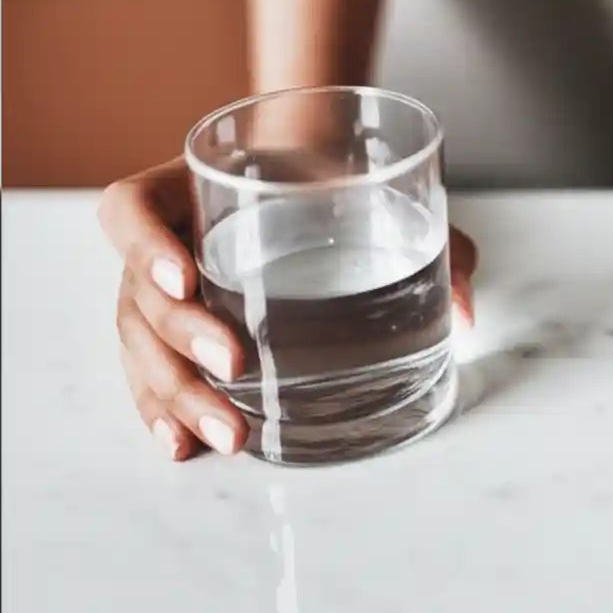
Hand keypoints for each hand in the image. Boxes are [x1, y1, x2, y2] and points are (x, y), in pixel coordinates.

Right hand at [99, 157, 477, 459]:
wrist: (319, 180)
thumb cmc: (341, 185)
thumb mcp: (389, 200)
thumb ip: (435, 245)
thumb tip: (465, 312)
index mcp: (190, 188)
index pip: (132, 210)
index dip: (145, 245)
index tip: (185, 278)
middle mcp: (165, 240)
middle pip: (138, 294)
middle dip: (180, 341)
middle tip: (234, 368)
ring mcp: (161, 290)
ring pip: (139, 345)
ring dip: (174, 393)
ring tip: (225, 434)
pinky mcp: (178, 332)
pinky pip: (150, 372)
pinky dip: (163, 410)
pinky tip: (184, 445)